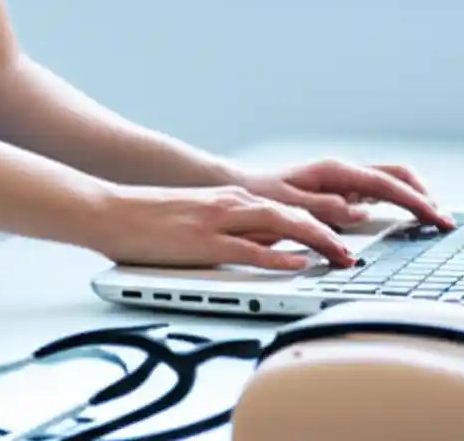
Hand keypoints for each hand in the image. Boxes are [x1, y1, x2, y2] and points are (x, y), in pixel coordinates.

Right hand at [93, 184, 356, 270]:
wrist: (109, 210)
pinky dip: (278, 259)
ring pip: (281, 226)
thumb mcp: (198, 219)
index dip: (322, 222)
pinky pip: (249, 250)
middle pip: (295, 215)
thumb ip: (231, 231)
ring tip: (341, 260)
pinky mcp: (203, 243)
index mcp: (229, 199)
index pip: (287, 209)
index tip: (344, 238)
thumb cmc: (147, 218)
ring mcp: (218, 222)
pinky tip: (298, 265)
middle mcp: (230, 204)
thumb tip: (263, 251)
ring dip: (317, 242)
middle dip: (332, 234)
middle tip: (353, 256)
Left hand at [237, 159, 452, 230]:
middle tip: (443, 221)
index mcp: (335, 172)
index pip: (387, 185)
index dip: (416, 201)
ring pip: (389, 183)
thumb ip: (324, 208)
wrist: (242, 188)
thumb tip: (360, 212)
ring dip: (413, 198)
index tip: (437, 218)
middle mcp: (343, 173)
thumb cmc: (261, 195)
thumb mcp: (288, 204)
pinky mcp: (340, 192)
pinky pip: (376, 194)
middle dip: (424, 196)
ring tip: (432, 221)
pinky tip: (405, 220)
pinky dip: (397, 204)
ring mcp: (343, 181)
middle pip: (397, 176)